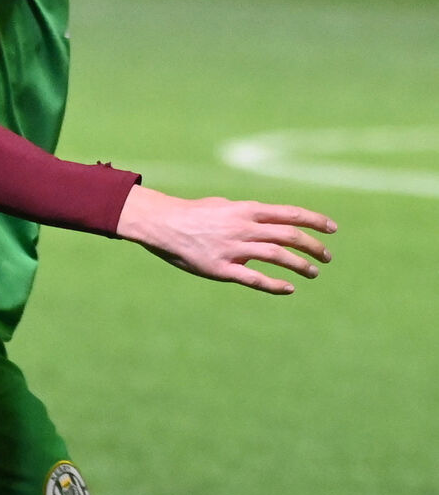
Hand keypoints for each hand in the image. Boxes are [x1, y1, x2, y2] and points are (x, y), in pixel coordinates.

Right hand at [116, 185, 336, 294]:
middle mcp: (243, 227)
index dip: (314, 220)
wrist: (163, 223)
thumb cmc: (193, 213)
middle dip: (312, 246)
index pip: (288, 213)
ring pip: (277, 256)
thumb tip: (265, 221)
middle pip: (288, 236)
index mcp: (245, 210)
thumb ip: (246, 215)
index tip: (332, 228)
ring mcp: (234, 248)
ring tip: (313, 272)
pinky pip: (254, 278)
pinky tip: (289, 288)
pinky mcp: (222, 268)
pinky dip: (275, 284)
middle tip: (326, 256)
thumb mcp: (223, 206)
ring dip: (299, 265)